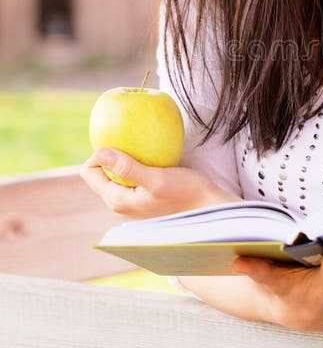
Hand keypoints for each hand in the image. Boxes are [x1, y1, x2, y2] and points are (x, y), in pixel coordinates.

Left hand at [80, 147, 238, 218]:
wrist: (208, 207)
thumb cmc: (185, 193)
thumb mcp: (157, 179)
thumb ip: (127, 167)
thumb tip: (100, 151)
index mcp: (117, 199)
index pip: (89, 171)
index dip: (99, 153)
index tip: (121, 142)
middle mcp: (120, 201)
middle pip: (100, 171)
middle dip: (110, 153)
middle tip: (132, 139)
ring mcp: (132, 199)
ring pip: (115, 171)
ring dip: (124, 156)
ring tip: (141, 144)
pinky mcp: (144, 193)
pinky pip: (130, 172)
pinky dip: (136, 160)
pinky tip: (151, 151)